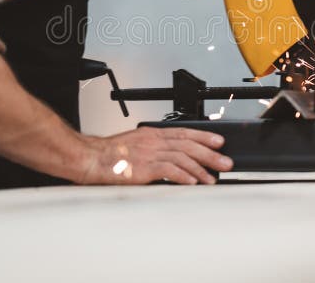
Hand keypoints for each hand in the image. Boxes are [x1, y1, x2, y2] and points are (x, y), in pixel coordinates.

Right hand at [77, 127, 233, 184]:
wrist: (90, 158)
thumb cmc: (109, 154)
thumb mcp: (135, 144)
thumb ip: (154, 148)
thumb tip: (172, 159)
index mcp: (152, 134)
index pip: (185, 132)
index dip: (204, 137)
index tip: (219, 142)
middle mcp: (153, 141)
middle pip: (188, 145)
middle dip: (210, 154)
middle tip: (225, 162)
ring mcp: (149, 153)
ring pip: (182, 158)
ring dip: (200, 169)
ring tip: (211, 178)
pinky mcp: (143, 167)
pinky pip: (168, 170)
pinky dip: (183, 175)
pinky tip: (192, 182)